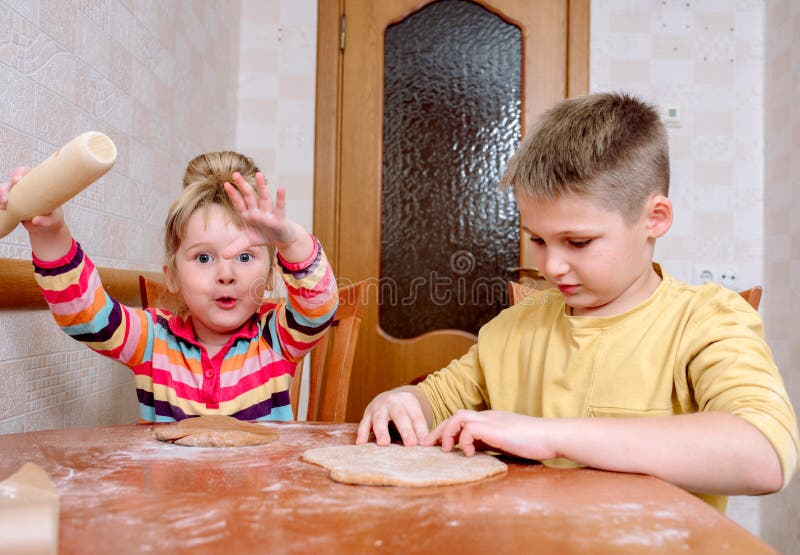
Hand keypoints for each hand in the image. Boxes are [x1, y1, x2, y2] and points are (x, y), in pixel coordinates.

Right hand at [1, 167, 65, 232]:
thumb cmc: (53, 219)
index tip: (17, 179)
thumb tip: (35, 221)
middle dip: (7, 186)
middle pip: (14, 181)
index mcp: (39, 184)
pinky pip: (4, 200)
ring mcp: (19, 194)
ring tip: (3, 204)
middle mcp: (27, 187)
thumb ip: (45, 221)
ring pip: (6, 189)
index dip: (21, 172)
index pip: (28, 172)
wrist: (47, 226)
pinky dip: (1, 202)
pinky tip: (2, 208)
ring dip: (2, 194)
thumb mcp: (53, 220)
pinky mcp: (13, 203)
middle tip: (6, 197)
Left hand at [222, 172, 309, 260]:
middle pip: (249, 197)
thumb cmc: (264, 235)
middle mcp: (258, 211)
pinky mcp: (280, 218)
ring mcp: (269, 213)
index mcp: (248, 215)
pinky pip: (280, 207)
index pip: (239, 203)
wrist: (281, 238)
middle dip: (243, 186)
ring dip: (262, 187)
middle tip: (236, 174)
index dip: (233, 195)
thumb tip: (223, 256)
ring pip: (264, 198)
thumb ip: (236, 247)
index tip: (226, 184)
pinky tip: (281, 188)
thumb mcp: (248, 242)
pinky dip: (280, 198)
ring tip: (259, 174)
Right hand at [356, 386, 429, 446]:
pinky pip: (364, 423)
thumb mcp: (414, 415)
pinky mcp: (367, 413)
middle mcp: (393, 401)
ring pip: (380, 418)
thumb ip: (420, 430)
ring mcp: (379, 407)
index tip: (423, 444)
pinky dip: (362, 433)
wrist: (389, 398)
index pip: (416, 416)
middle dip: (405, 430)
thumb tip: (426, 445)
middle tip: (410, 444)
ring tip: (384, 443)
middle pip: (400, 415)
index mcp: (408, 401)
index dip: (421, 430)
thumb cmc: (405, 413)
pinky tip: (360, 442)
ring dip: (382, 431)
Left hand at [423, 409, 559, 458]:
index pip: (461, 419)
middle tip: (427, 445)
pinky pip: (470, 428)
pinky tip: (469, 453)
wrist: (552, 436)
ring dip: (447, 433)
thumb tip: (475, 452)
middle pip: (455, 415)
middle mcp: (488, 416)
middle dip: (438, 430)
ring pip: (458, 417)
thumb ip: (492, 443)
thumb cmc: (535, 442)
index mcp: (490, 419)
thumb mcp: (507, 442)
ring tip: (446, 450)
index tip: (436, 444)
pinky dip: (464, 440)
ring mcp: (492, 421)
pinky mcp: (496, 429)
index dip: (446, 430)